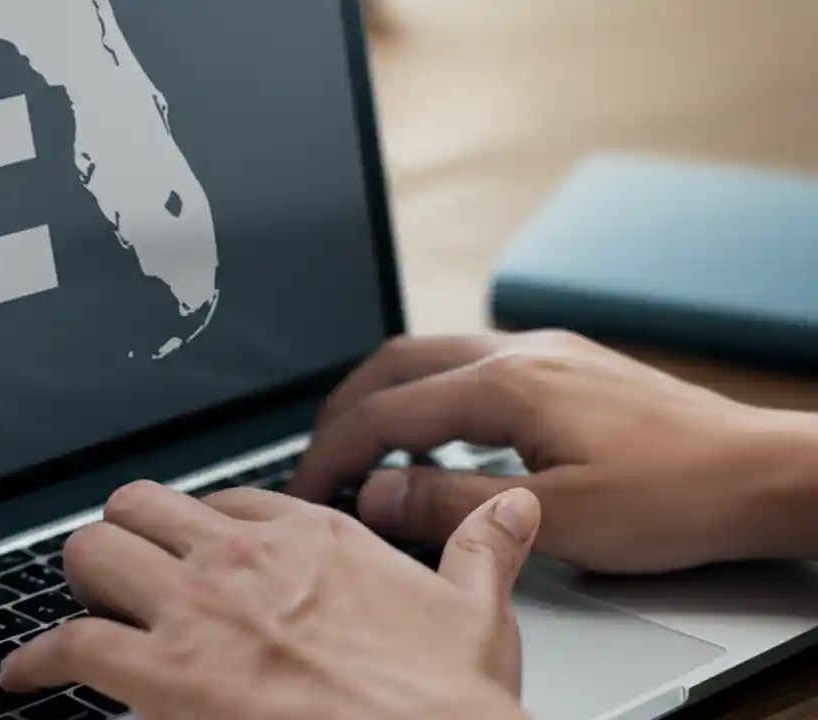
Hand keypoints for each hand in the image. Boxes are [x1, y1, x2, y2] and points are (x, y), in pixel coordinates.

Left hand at [0, 480, 536, 719]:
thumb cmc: (448, 699)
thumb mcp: (479, 609)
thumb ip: (483, 549)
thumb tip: (513, 511)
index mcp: (310, 535)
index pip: (228, 501)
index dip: (208, 526)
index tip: (203, 547)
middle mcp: (242, 557)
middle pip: (142, 507)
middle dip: (128, 534)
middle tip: (130, 568)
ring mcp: (197, 611)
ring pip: (95, 552)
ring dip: (84, 578)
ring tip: (86, 603)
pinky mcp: (163, 673)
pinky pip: (70, 646)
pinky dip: (37, 661)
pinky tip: (25, 675)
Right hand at [292, 330, 817, 572]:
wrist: (764, 472)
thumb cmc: (676, 496)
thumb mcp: (552, 517)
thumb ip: (451, 503)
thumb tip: (374, 493)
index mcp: (507, 385)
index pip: (387, 412)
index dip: (333, 453)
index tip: (304, 489)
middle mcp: (519, 352)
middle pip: (397, 363)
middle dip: (345, 410)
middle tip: (318, 459)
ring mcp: (545, 353)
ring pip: (433, 356)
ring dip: (387, 398)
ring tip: (366, 450)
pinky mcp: (565, 367)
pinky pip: (472, 366)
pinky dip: (432, 398)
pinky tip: (440, 440)